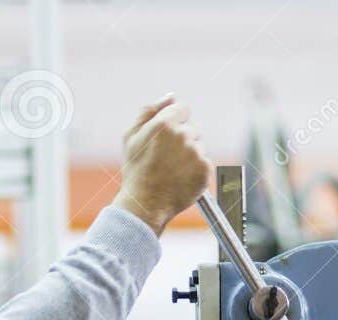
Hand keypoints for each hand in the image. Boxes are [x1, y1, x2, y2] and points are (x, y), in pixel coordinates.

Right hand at [113, 95, 211, 234]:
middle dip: (183, 139)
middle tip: (167, 159)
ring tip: (173, 171)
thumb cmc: (135, 171)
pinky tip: (181, 179)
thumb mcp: (131, 136)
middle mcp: (183, 135)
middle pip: (193, 128)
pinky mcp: (205, 170)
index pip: (183, 109)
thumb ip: (150, 112)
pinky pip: (205, 164)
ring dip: (190, 155)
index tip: (167, 138)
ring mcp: (196, 153)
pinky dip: (196, 171)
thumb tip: (171, 96)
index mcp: (165, 124)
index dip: (175, 122)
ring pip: (199, 146)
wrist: (145, 205)